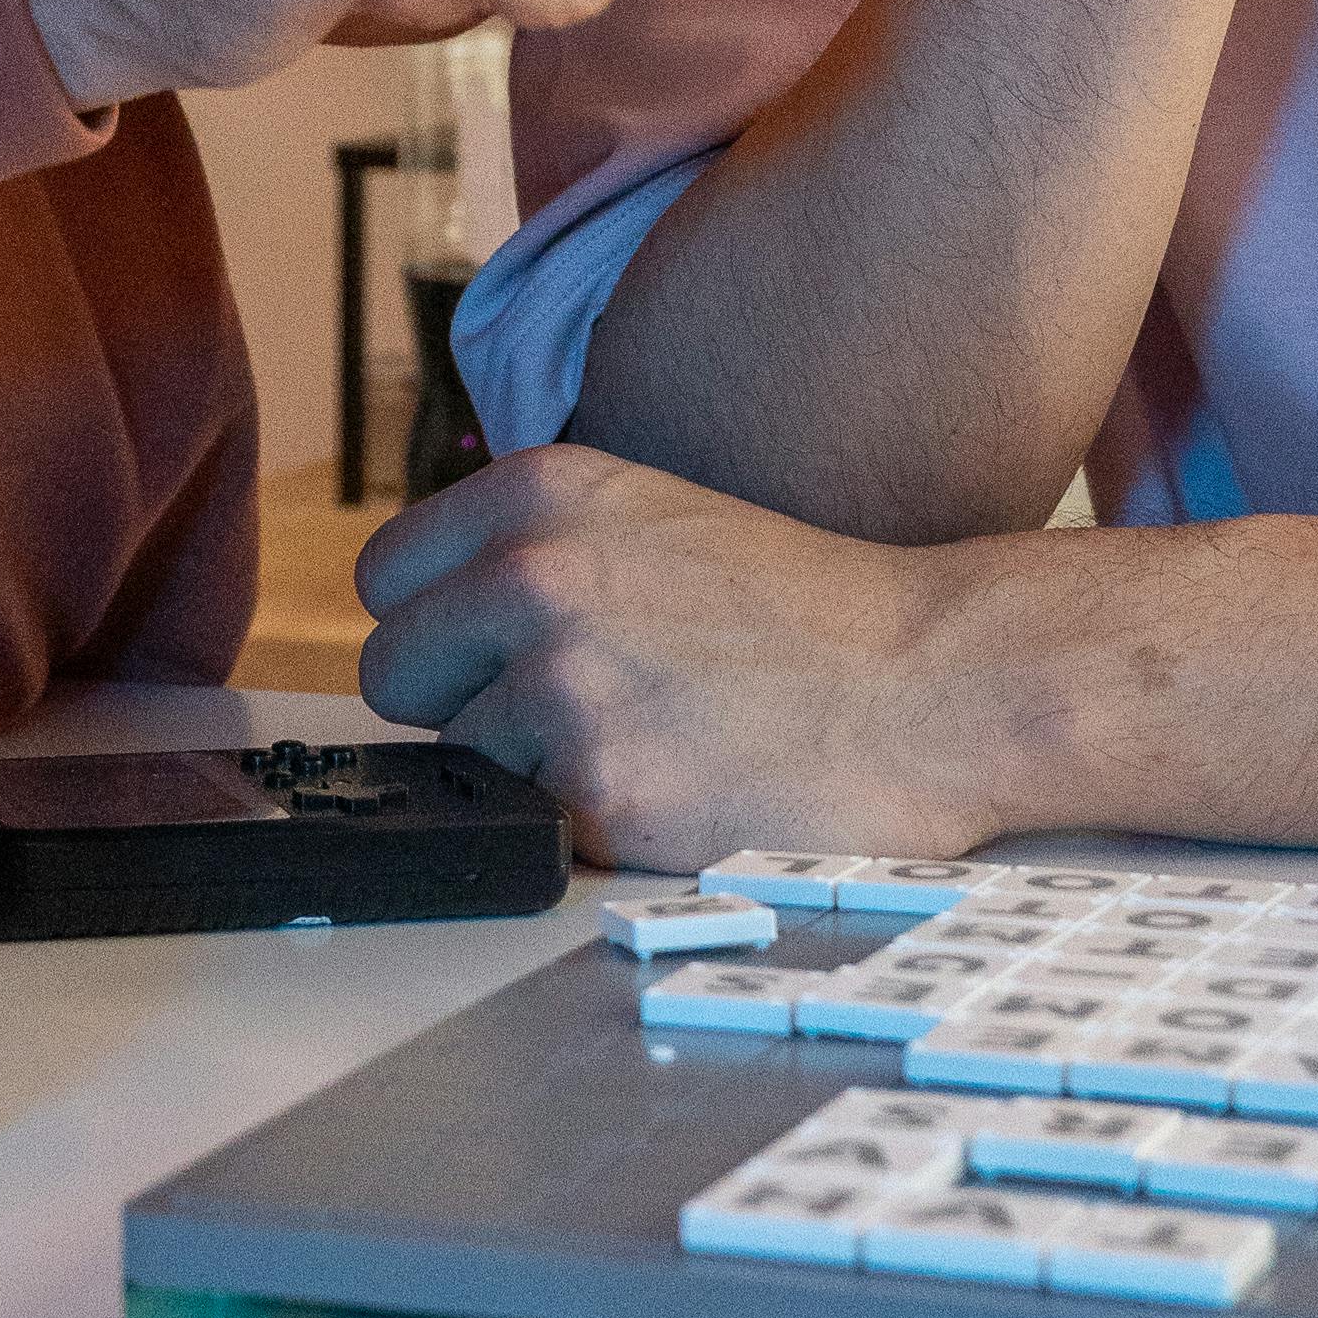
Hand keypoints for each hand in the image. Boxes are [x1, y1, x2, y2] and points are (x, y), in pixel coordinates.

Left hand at [353, 439, 990, 864]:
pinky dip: (586, 824)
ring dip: (535, 769)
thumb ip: (530, 551)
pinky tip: (671, 786)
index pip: (387, 577)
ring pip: (464, 760)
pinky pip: (530, 824)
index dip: (439, 626)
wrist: (931, 683)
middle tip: (577, 708)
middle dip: (465, 704)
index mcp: (539, 493)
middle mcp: (533, 574)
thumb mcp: (649, 519)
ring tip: (648, 740)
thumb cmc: (798, 614)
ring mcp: (559, 683)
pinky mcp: (596, 787)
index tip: (492, 650)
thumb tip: (423, 624)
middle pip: (396, 674)